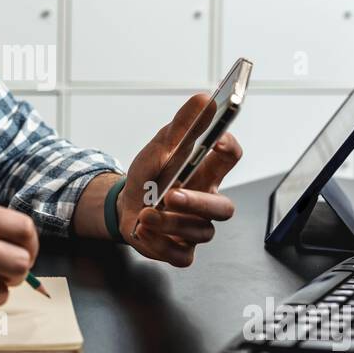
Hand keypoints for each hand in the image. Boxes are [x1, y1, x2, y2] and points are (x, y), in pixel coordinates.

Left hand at [116, 92, 240, 266]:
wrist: (124, 206)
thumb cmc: (149, 176)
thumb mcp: (159, 147)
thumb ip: (183, 125)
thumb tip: (204, 98)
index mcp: (206, 172)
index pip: (230, 158)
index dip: (228, 149)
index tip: (217, 139)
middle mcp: (207, 202)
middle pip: (223, 207)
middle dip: (199, 202)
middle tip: (172, 195)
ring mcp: (196, 228)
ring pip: (199, 232)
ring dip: (169, 223)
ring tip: (145, 214)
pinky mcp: (181, 250)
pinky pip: (180, 255)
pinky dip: (159, 244)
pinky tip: (143, 231)